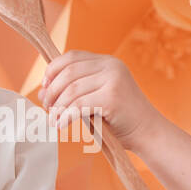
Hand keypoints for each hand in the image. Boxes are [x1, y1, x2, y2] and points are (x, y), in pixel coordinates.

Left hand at [40, 51, 161, 152]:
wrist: (148, 132)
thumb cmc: (119, 118)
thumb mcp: (97, 96)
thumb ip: (76, 89)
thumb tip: (42, 90)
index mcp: (107, 61)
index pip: (71, 56)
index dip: (52, 70)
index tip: (44, 87)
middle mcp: (111, 66)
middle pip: (68, 72)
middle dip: (51, 91)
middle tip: (46, 107)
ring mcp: (113, 80)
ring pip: (71, 90)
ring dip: (57, 107)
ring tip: (53, 119)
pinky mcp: (112, 98)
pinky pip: (78, 105)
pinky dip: (65, 116)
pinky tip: (61, 125)